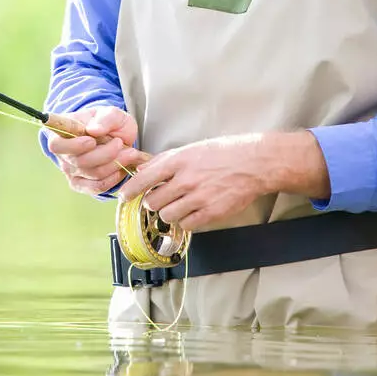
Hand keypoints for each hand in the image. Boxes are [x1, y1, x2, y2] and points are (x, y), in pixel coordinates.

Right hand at [44, 106, 143, 196]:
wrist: (116, 137)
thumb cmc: (109, 123)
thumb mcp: (113, 113)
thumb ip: (106, 118)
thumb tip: (94, 130)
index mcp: (61, 132)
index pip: (56, 145)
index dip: (73, 146)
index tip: (92, 141)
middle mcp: (63, 154)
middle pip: (79, 161)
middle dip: (104, 154)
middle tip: (120, 143)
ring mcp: (71, 170)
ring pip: (92, 174)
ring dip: (114, 164)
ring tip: (129, 153)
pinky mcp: (81, 184)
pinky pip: (96, 187)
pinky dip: (113, 178)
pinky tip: (122, 168)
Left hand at [118, 131, 329, 231]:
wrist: (253, 163)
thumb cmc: (220, 153)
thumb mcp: (189, 150)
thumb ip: (164, 161)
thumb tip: (141, 170)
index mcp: (178, 161)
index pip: (144, 179)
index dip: (130, 191)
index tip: (123, 197)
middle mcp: (186, 180)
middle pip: (153, 201)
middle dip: (152, 202)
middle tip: (158, 200)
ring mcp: (199, 198)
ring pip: (167, 216)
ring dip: (168, 213)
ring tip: (178, 205)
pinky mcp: (212, 212)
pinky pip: (187, 225)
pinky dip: (185, 221)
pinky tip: (191, 212)